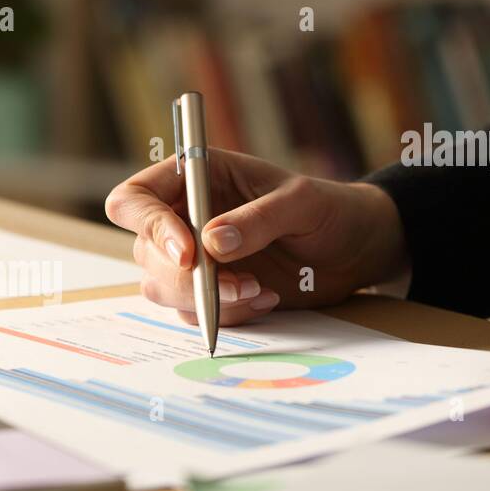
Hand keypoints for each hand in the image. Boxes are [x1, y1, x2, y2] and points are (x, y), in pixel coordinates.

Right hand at [105, 148, 408, 325]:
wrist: (353, 250)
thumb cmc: (328, 210)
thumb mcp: (302, 203)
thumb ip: (258, 219)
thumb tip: (211, 243)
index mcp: (195, 177)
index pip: (135, 199)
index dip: (149, 226)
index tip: (189, 253)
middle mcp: (182, 216)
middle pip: (144, 251)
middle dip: (187, 276)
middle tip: (241, 283)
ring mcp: (191, 257)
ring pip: (161, 287)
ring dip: (207, 298)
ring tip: (260, 290)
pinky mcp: (207, 291)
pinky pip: (192, 312)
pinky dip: (226, 313)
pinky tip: (265, 298)